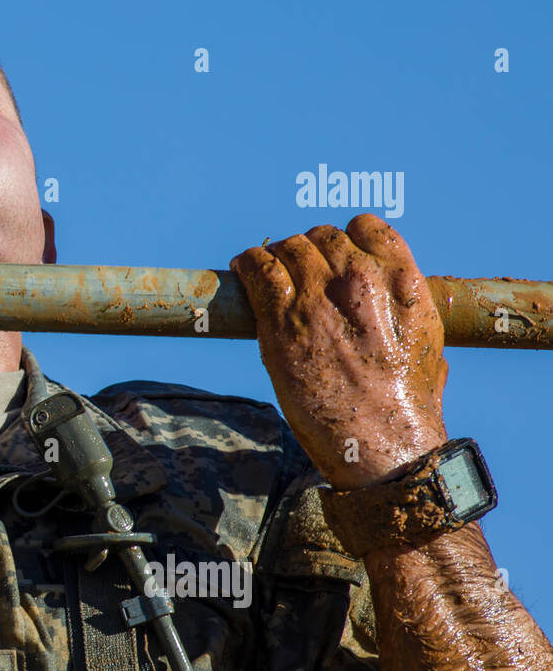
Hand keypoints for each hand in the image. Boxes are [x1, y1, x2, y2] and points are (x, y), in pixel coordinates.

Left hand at [230, 214, 446, 490]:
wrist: (382, 443)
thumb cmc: (407, 404)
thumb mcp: (428, 342)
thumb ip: (407, 309)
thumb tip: (393, 302)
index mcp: (402, 280)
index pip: (366, 227)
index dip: (345, 238)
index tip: (334, 254)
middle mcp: (360, 279)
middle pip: (321, 237)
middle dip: (308, 251)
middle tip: (297, 272)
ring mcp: (318, 297)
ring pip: (287, 248)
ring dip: (276, 256)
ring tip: (266, 269)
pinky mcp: (281, 320)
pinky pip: (258, 270)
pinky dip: (247, 264)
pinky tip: (241, 268)